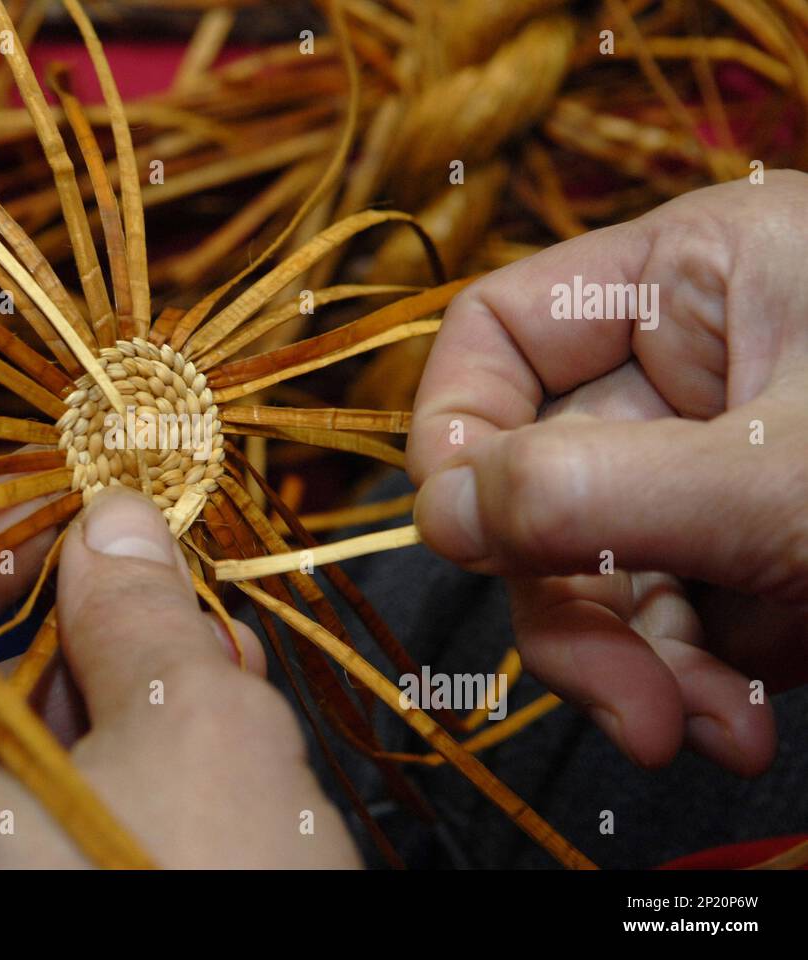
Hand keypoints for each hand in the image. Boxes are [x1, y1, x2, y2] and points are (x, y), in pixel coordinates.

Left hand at [0, 484, 358, 867]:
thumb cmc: (183, 894)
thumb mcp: (180, 723)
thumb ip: (134, 601)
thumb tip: (113, 512)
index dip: (13, 517)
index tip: (97, 481)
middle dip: (95, 606)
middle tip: (179, 566)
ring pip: (30, 727)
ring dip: (129, 676)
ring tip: (219, 653)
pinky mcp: (8, 893)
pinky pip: (57, 795)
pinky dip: (132, 751)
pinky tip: (211, 726)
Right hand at [408, 171, 807, 775]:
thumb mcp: (778, 477)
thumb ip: (591, 489)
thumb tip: (436, 514)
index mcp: (689, 282)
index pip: (500, 330)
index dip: (455, 427)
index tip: (459, 533)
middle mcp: (690, 371)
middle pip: (538, 477)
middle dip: (567, 598)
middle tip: (613, 697)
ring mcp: (717, 471)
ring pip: (594, 567)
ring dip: (627, 663)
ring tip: (696, 731)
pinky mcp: (753, 555)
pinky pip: (664, 621)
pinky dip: (684, 682)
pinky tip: (738, 721)